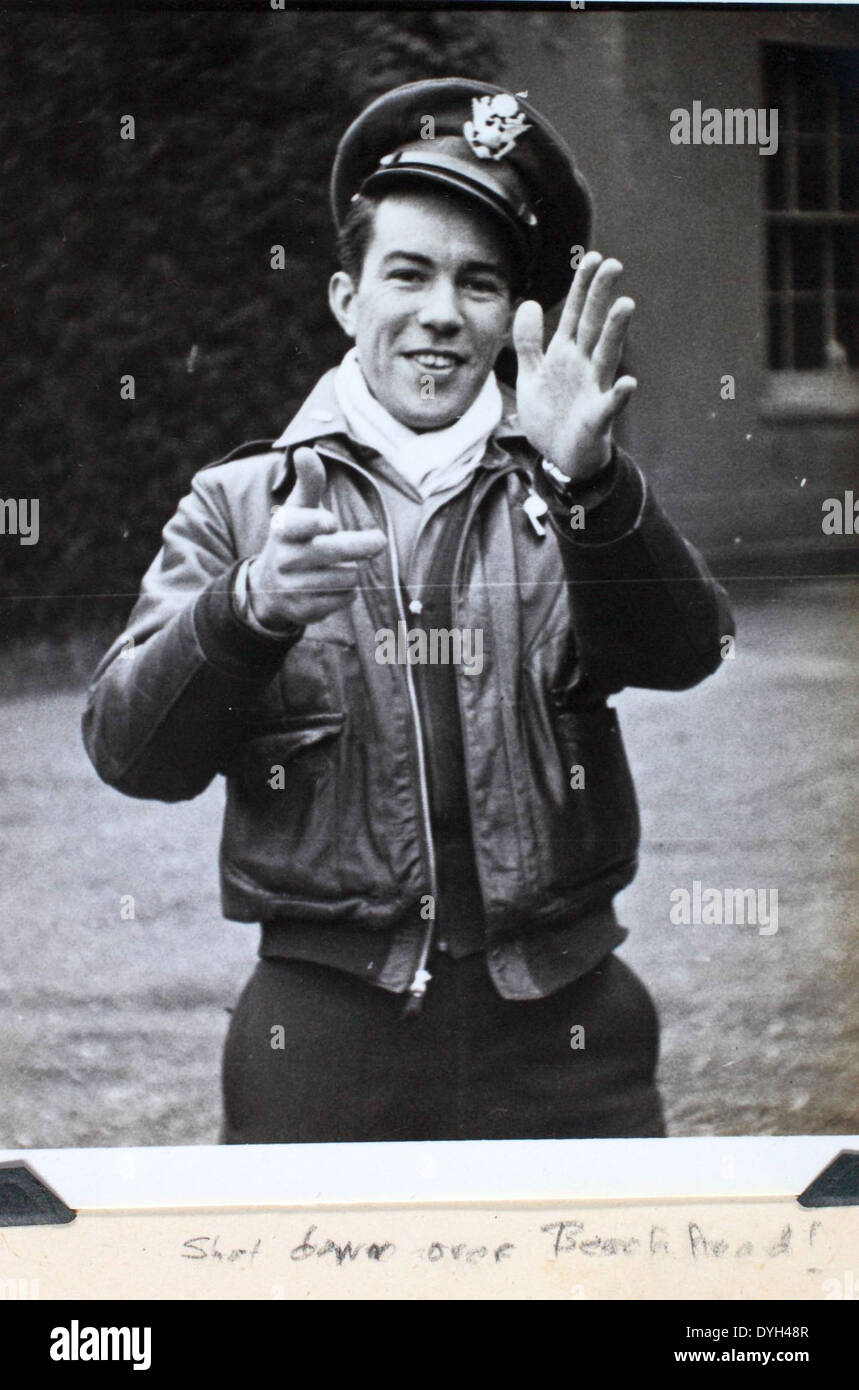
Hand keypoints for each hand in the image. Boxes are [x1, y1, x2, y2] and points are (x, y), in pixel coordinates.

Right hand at [247, 447, 386, 627]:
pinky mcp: (302, 611)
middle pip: (330, 551)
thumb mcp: (299, 508)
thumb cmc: (296, 537)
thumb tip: (305, 451)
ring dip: (353, 571)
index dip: (315, 523)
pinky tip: (336, 586)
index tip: (332, 523)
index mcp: (283, 528)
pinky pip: (341, 600)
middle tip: (379, 541)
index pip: (297, 524)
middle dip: (360, 545)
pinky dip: (347, 593)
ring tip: (345, 566)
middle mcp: (283, 558)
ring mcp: (291, 587)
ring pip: (343, 578)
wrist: (269, 586)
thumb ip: (309, 481)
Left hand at [512, 252, 637, 480]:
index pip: (575, 313)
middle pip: (592, 326)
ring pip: (605, 356)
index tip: (593, 257)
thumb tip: (528, 302)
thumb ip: (529, 341)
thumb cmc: (550, 415)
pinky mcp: (597, 417)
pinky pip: (609, 405)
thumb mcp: (531, 374)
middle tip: (614, 264)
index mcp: (565, 354)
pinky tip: (628, 383)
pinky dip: (618, 395)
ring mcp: (593, 390)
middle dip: (601, 296)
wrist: (559, 457)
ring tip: (626, 306)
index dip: (582, 287)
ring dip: (615, 332)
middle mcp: (583, 366)